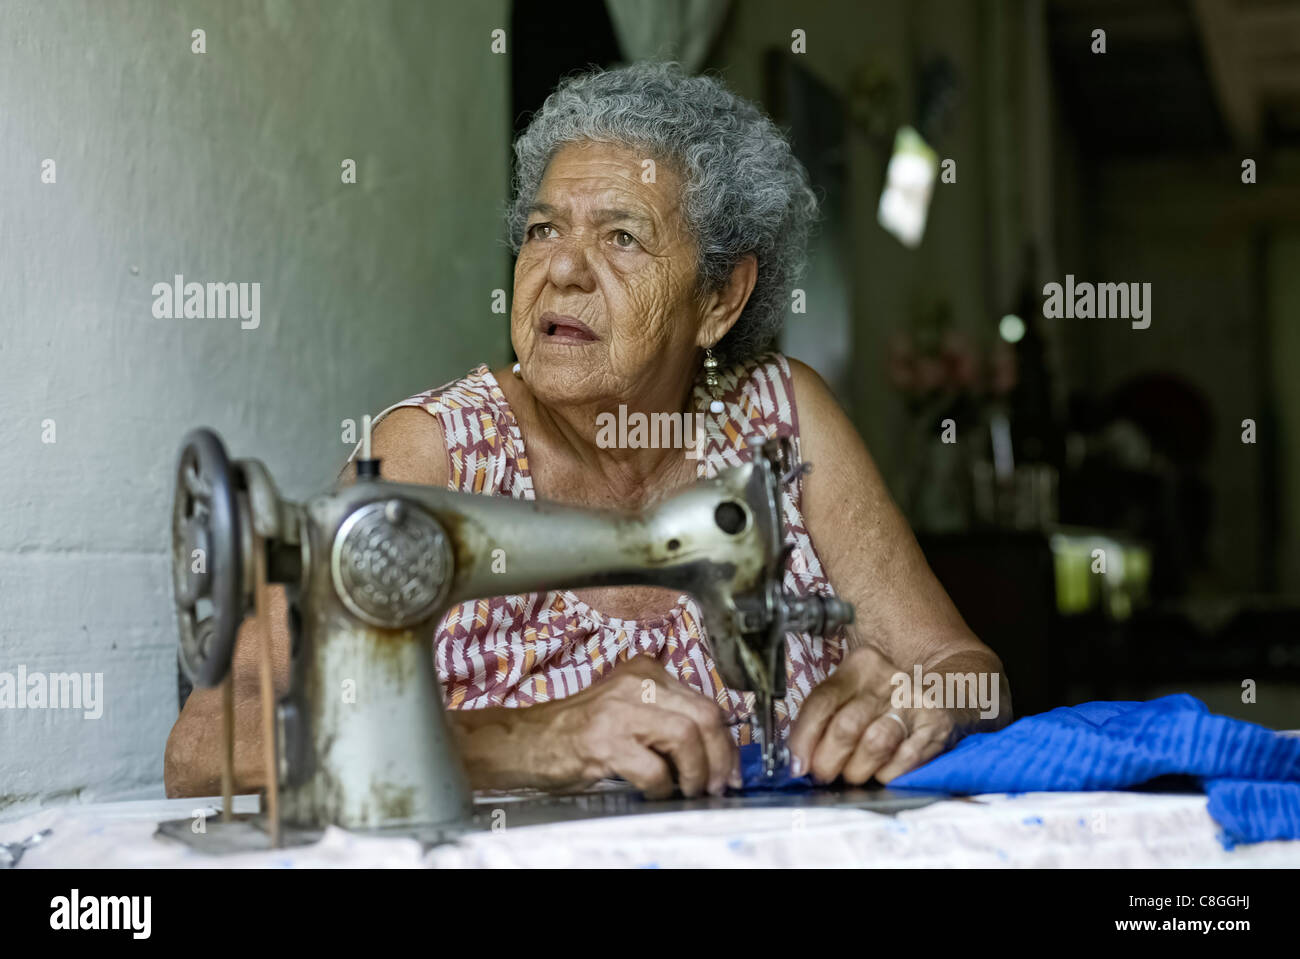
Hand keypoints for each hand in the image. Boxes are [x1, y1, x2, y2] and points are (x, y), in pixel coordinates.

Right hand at [535, 656, 741, 798]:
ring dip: (696, 771)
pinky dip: (662, 786)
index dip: (726, 741)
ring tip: (690, 789)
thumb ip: (667, 718)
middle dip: (720, 757)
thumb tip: (715, 754)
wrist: (527, 741)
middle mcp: (636, 683)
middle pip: (705, 715)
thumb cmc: (580, 731)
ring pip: (686, 735)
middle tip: (717, 785)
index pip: (706, 702)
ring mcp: (620, 709)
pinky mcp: (604, 740)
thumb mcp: (629, 709)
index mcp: (647, 671)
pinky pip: (653, 767)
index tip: (730, 769)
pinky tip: (655, 792)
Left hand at [787, 645, 959, 785]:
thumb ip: (826, 717)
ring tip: (853, 775)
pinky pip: (905, 760)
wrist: (948, 689)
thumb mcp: (855, 692)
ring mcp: (914, 701)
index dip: (804, 736)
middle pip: (846, 726)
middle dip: (828, 760)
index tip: (796, 763)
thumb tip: (797, 757)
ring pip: (875, 744)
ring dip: (857, 770)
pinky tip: (881, 773)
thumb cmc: (887, 699)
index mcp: (860, 666)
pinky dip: (887, 774)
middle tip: (824, 774)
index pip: (822, 700)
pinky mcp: (936, 725)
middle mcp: (887, 679)